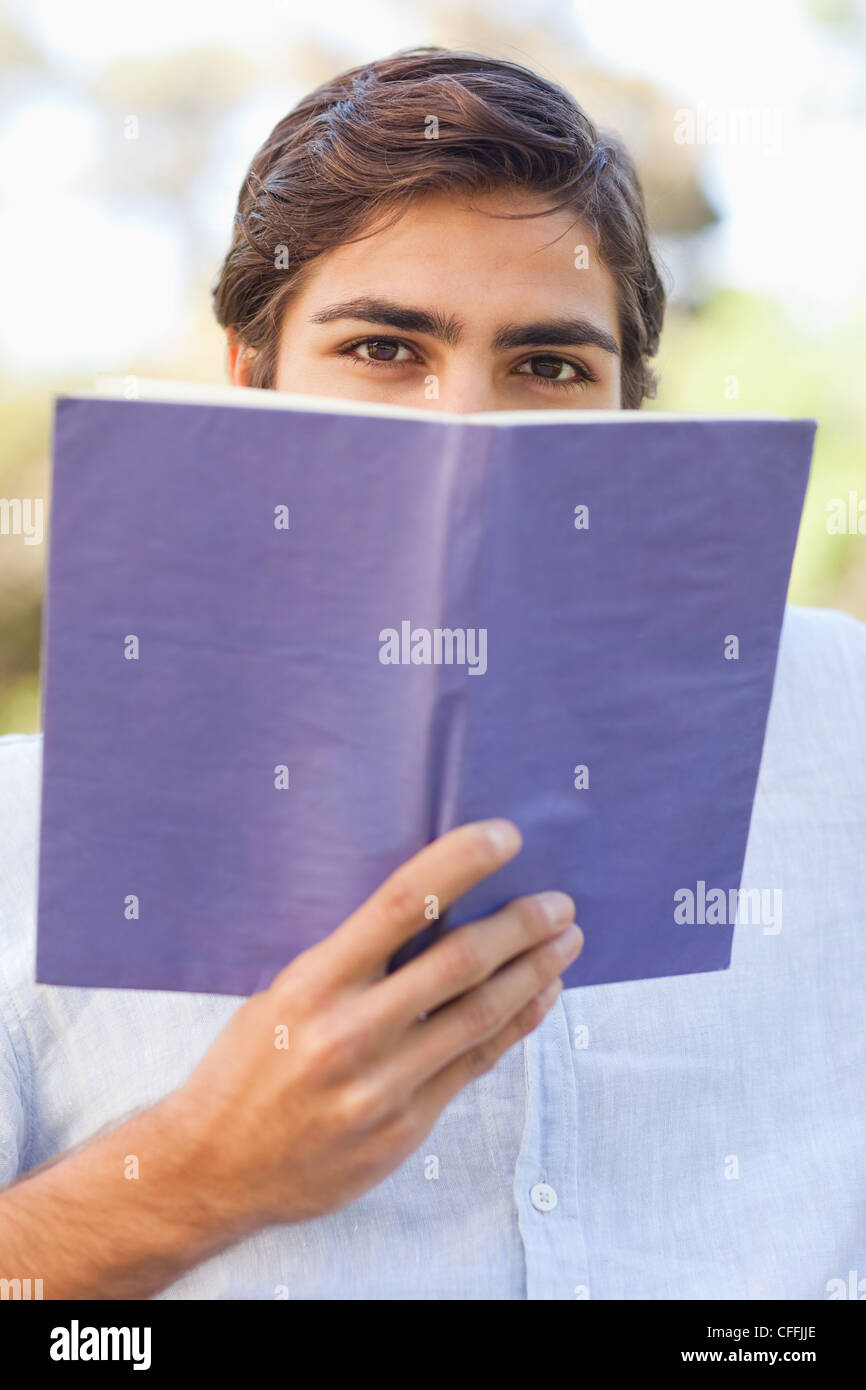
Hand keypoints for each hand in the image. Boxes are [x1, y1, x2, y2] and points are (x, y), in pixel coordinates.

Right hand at [167, 819, 582, 1231]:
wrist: (214, 1171)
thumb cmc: (246, 1068)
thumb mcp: (280, 996)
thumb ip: (350, 962)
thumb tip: (429, 910)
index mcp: (313, 984)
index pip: (401, 903)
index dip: (461, 863)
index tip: (505, 838)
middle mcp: (350, 1032)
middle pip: (460, 962)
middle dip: (521, 925)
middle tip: (560, 903)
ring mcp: (382, 1085)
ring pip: (480, 1015)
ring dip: (534, 972)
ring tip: (565, 942)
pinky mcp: (404, 1127)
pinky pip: (475, 1064)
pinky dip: (516, 1024)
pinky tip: (541, 996)